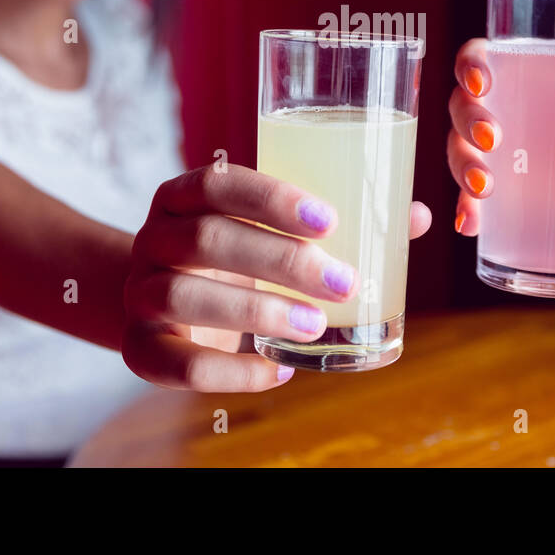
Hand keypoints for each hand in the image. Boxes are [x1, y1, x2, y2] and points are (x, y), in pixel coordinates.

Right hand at [122, 163, 430, 391]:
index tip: (330, 220)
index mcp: (185, 195)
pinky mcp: (139, 348)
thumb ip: (333, 222)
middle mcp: (154, 237)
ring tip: (316, 325)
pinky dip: (230, 372)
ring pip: (184, 295)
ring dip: (257, 310)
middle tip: (344, 282)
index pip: (219, 183)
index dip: (271, 198)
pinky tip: (277, 368)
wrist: (162, 305)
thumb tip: (415, 216)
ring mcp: (139, 292)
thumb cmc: (235, 257)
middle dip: (283, 262)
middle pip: (208, 239)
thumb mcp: (270, 231)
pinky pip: (176, 363)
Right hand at [447, 37, 554, 236]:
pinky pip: (469, 197)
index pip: (475, 56)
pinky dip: (467, 211)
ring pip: (458, 152)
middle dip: (468, 123)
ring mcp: (488, 150)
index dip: (469, 65)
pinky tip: (470, 225)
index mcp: (514, 70)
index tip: (483, 81)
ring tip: (484, 191)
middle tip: (493, 139)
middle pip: (461, 106)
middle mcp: (492, 107)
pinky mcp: (495, 188)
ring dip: (463, 170)